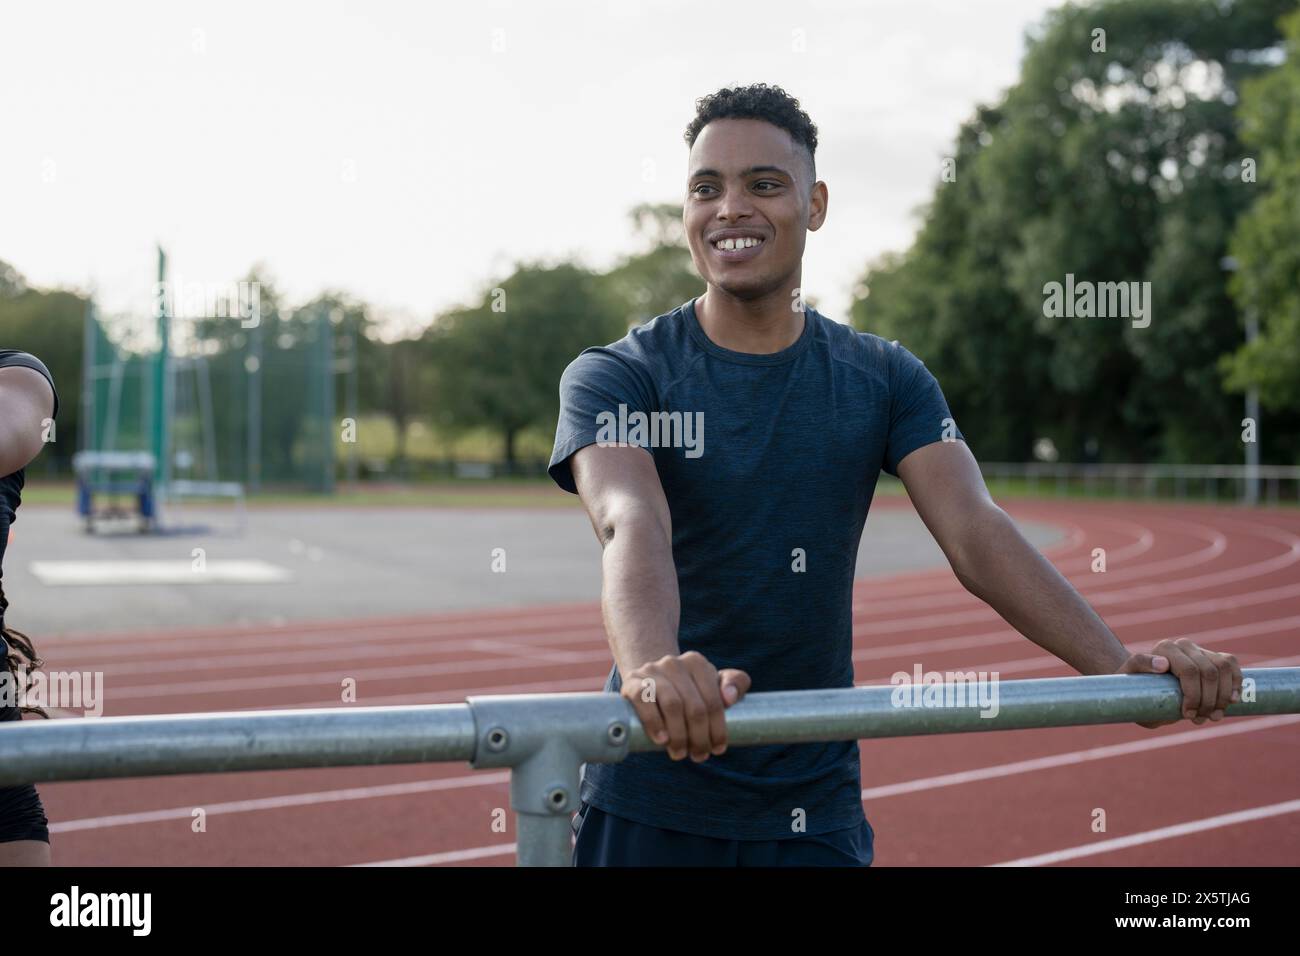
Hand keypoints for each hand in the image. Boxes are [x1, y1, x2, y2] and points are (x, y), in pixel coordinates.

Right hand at [620, 651, 750, 761]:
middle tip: (699, 756)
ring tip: (680, 753)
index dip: (718, 728)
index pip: (714, 700)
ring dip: (679, 736)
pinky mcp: (632, 682)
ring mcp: (651, 671)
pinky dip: (655, 722)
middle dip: (700, 737)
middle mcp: (674, 663)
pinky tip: (662, 740)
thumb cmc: (688, 690)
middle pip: (695, 706)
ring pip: (672, 705)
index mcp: (697, 663)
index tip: (718, 748)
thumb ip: (735, 683)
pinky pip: (644, 700)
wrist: (649, 683)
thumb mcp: (713, 684)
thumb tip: (730, 698)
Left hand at [1118, 638, 1241, 728]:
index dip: (1194, 695)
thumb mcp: (1129, 678)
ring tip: (1213, 716)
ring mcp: (1200, 650)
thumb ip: (1140, 666)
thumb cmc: (1135, 685)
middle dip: (1208, 701)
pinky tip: (1231, 701)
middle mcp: (1183, 646)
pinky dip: (1236, 684)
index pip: (1189, 671)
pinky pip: (1232, 666)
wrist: (1144, 685)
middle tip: (1199, 720)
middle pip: (1208, 672)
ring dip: (1223, 697)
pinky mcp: (1213, 657)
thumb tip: (1162, 664)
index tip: (1187, 715)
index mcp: (1164, 648)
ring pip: (1223, 669)